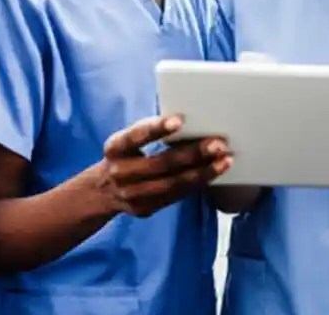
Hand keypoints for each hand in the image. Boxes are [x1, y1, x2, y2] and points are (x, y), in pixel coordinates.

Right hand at [100, 114, 231, 217]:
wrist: (104, 191)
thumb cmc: (126, 155)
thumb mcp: (128, 141)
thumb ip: (150, 132)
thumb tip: (192, 120)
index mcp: (115, 148)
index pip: (136, 136)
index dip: (157, 128)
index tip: (179, 120)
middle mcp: (121, 172)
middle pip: (161, 164)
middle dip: (193, 153)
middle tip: (218, 143)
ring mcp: (132, 194)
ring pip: (172, 184)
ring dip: (203, 171)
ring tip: (225, 159)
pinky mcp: (146, 208)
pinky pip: (176, 195)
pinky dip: (197, 183)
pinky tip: (214, 172)